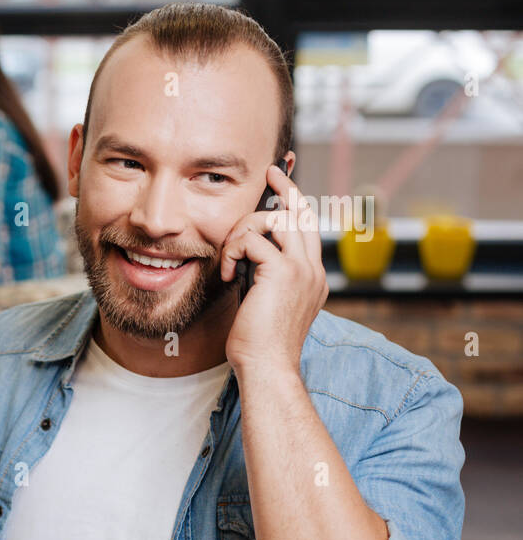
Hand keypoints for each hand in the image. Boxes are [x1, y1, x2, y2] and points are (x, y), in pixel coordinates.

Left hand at [219, 163, 328, 376]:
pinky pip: (253, 240)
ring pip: (276, 220)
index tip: (283, 182)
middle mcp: (313, 269)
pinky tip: (227, 273)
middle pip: (301, 213)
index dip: (297, 202)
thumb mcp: (266, 303)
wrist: (267, 366)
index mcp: (312, 276)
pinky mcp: (282, 273)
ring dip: (243, 231)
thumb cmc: (259, 343)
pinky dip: (233, 250)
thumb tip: (247, 259)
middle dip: (285, 188)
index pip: (308, 228)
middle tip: (269, 172)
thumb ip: (265, 278)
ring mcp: (301, 269)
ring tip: (229, 257)